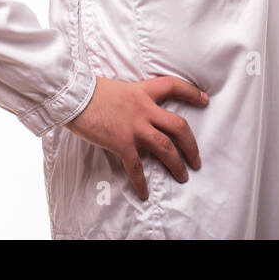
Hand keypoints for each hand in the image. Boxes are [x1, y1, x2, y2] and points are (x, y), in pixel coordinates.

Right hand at [64, 75, 208, 199]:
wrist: (74, 96)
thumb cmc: (92, 92)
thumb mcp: (120, 89)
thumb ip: (134, 99)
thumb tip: (140, 112)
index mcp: (143, 91)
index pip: (174, 86)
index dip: (192, 93)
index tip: (204, 99)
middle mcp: (144, 109)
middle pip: (178, 126)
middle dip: (191, 145)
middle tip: (196, 159)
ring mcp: (134, 126)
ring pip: (165, 148)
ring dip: (177, 164)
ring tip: (183, 176)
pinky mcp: (121, 142)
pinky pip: (136, 167)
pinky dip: (141, 182)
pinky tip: (144, 193)